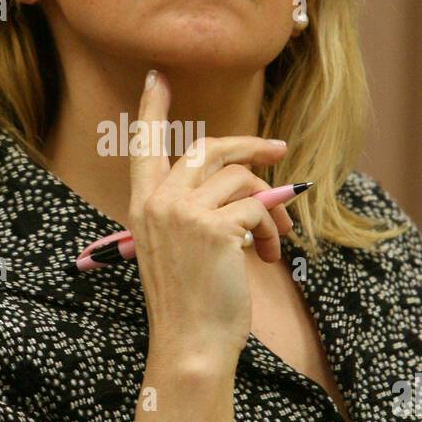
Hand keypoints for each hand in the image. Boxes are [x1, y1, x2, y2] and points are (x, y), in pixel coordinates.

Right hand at [128, 69, 292, 368]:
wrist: (191, 344)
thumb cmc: (190, 302)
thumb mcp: (179, 248)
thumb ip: (198, 210)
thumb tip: (249, 183)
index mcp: (142, 205)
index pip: (143, 145)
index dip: (152, 109)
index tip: (158, 77)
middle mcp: (158, 202)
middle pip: (208, 149)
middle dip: (248, 147)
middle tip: (278, 151)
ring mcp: (184, 213)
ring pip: (242, 180)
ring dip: (270, 209)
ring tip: (276, 240)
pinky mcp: (216, 228)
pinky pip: (259, 210)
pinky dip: (273, 232)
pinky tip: (269, 258)